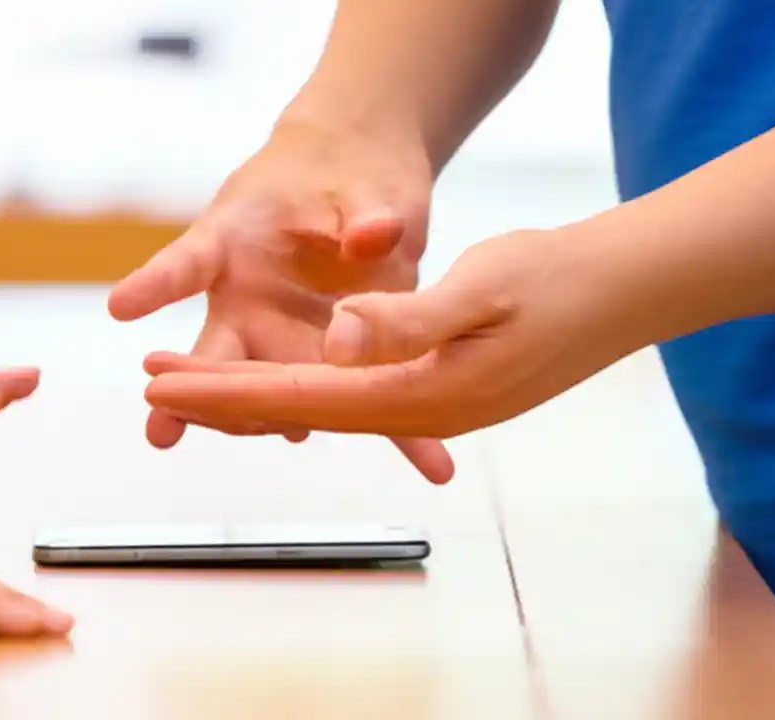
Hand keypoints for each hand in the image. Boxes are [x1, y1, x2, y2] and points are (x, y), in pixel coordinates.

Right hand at [108, 119, 454, 483]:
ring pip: (272, 389)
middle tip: (161, 425)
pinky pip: (362, 400)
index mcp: (231, 244)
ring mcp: (287, 336)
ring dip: (270, 418)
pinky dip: (400, 432)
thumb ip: (366, 215)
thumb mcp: (354, 182)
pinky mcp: (338, 358)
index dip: (154, 285)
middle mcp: (248, 301)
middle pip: (215, 352)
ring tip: (286, 434)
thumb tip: (378, 235)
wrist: (359, 183)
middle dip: (189, 392)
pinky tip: (433, 465)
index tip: (123, 307)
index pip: (186, 264)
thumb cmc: (339, 172)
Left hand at [142, 230, 643, 438]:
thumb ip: (407, 318)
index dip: (221, 392)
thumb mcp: (482, 287)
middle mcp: (416, 410)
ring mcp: (429, 404)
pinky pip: (352, 395)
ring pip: (319, 404)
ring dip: (253, 392)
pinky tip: (280, 382)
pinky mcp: (438, 389)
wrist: (621, 294)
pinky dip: (302, 387)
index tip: (161, 387)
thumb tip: (341, 336)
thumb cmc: (557, 283)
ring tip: (195, 383)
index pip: (295, 397)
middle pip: (296, 410)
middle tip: (153, 387)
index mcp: (417, 394)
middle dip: (220, 399)